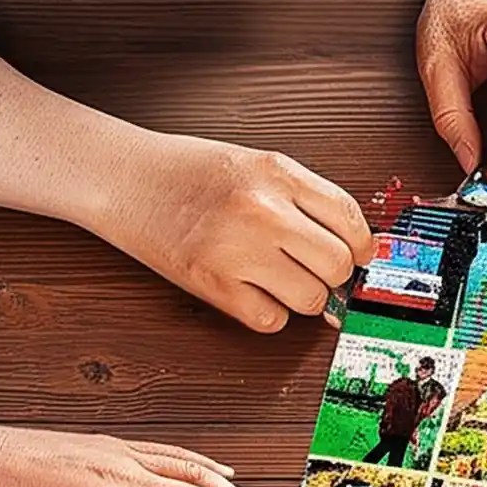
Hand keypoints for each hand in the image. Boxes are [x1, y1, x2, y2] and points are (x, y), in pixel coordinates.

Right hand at [90, 133, 374, 332]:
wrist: (123, 177)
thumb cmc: (189, 171)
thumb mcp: (257, 165)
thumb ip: (305, 200)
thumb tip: (354, 251)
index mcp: (279, 173)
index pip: (351, 220)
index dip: (364, 246)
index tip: (359, 255)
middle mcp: (263, 210)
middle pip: (338, 265)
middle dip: (333, 274)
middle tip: (314, 269)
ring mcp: (237, 248)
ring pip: (310, 298)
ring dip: (303, 297)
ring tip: (279, 278)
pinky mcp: (211, 284)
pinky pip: (270, 320)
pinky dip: (269, 314)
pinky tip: (252, 291)